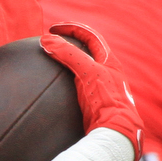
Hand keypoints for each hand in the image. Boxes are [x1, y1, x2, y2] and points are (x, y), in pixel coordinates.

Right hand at [40, 23, 144, 158]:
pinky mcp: (96, 103)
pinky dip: (66, 80)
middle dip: (69, 42)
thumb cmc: (105, 100)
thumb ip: (68, 54)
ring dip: (68, 61)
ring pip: (83, 67)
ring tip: (51, 62)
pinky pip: (79, 85)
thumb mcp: (87, 72)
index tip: (51, 30)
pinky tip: (56, 89)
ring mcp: (102, 88)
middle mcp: (108, 72)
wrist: (115, 132)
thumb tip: (46, 40)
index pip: (89, 35)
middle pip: (87, 49)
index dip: (71, 28)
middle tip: (52, 42)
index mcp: (109, 61)